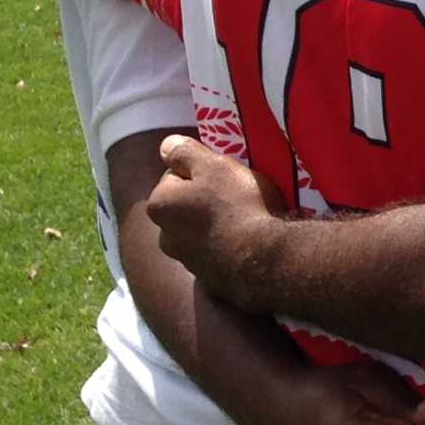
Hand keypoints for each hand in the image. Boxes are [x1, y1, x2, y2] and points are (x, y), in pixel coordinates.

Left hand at [150, 135, 285, 299]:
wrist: (264, 260)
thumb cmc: (238, 205)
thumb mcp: (214, 166)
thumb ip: (185, 152)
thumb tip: (165, 145)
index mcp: (160, 205)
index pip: (175, 176)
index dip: (202, 172)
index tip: (225, 177)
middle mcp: (164, 236)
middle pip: (186, 206)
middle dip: (205, 200)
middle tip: (237, 197)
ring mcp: (186, 261)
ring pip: (200, 231)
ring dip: (216, 224)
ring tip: (247, 221)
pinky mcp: (209, 279)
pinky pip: (217, 253)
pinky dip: (228, 246)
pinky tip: (248, 243)